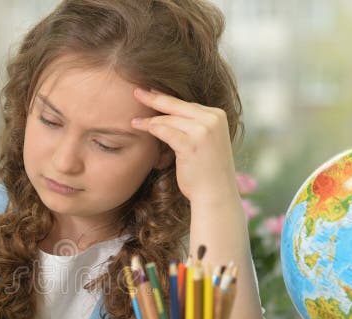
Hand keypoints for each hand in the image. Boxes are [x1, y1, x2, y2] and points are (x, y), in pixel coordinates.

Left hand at [131, 88, 238, 206]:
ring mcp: (203, 130)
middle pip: (176, 105)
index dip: (167, 99)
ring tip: (134, 120)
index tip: (152, 92)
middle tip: (137, 91)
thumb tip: (170, 117)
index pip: (187, 104)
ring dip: (148, 120)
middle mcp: (212, 119)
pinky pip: (164, 131)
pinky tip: (138, 126)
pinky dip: (150, 128)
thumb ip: (194, 127)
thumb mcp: (205, 142)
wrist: (216, 194)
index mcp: (218, 116)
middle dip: (154, 97)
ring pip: (168, 119)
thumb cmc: (207, 172)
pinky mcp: (191, 143)